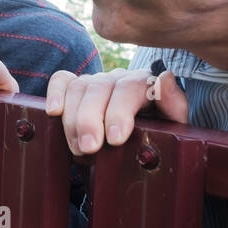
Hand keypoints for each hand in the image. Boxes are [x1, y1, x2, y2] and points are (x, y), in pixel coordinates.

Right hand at [44, 64, 188, 155]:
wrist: (138, 147)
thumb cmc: (157, 136)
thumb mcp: (173, 126)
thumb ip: (173, 105)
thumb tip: (164, 78)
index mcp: (144, 84)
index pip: (131, 87)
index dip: (120, 111)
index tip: (114, 139)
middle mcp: (118, 78)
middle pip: (100, 87)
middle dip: (91, 119)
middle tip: (89, 148)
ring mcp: (96, 81)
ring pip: (79, 87)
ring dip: (74, 118)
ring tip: (78, 149)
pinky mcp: (76, 88)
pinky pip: (62, 81)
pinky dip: (55, 93)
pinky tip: (54, 112)